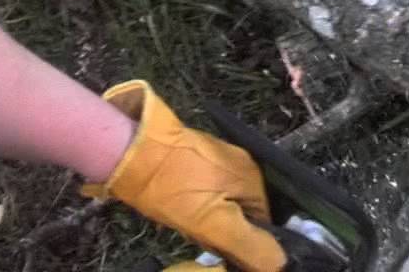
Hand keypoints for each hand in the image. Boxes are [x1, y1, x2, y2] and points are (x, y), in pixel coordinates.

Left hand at [82, 81, 287, 271]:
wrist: (128, 149)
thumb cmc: (172, 188)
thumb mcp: (215, 223)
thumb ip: (250, 244)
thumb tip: (280, 263)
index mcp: (253, 177)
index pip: (263, 223)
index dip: (245, 242)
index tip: (220, 245)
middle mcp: (241, 162)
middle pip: (242, 211)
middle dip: (224, 228)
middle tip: (199, 231)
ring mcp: (216, 155)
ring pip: (222, 201)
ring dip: (207, 216)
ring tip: (185, 218)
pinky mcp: (194, 154)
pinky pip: (205, 188)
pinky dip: (195, 202)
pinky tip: (177, 204)